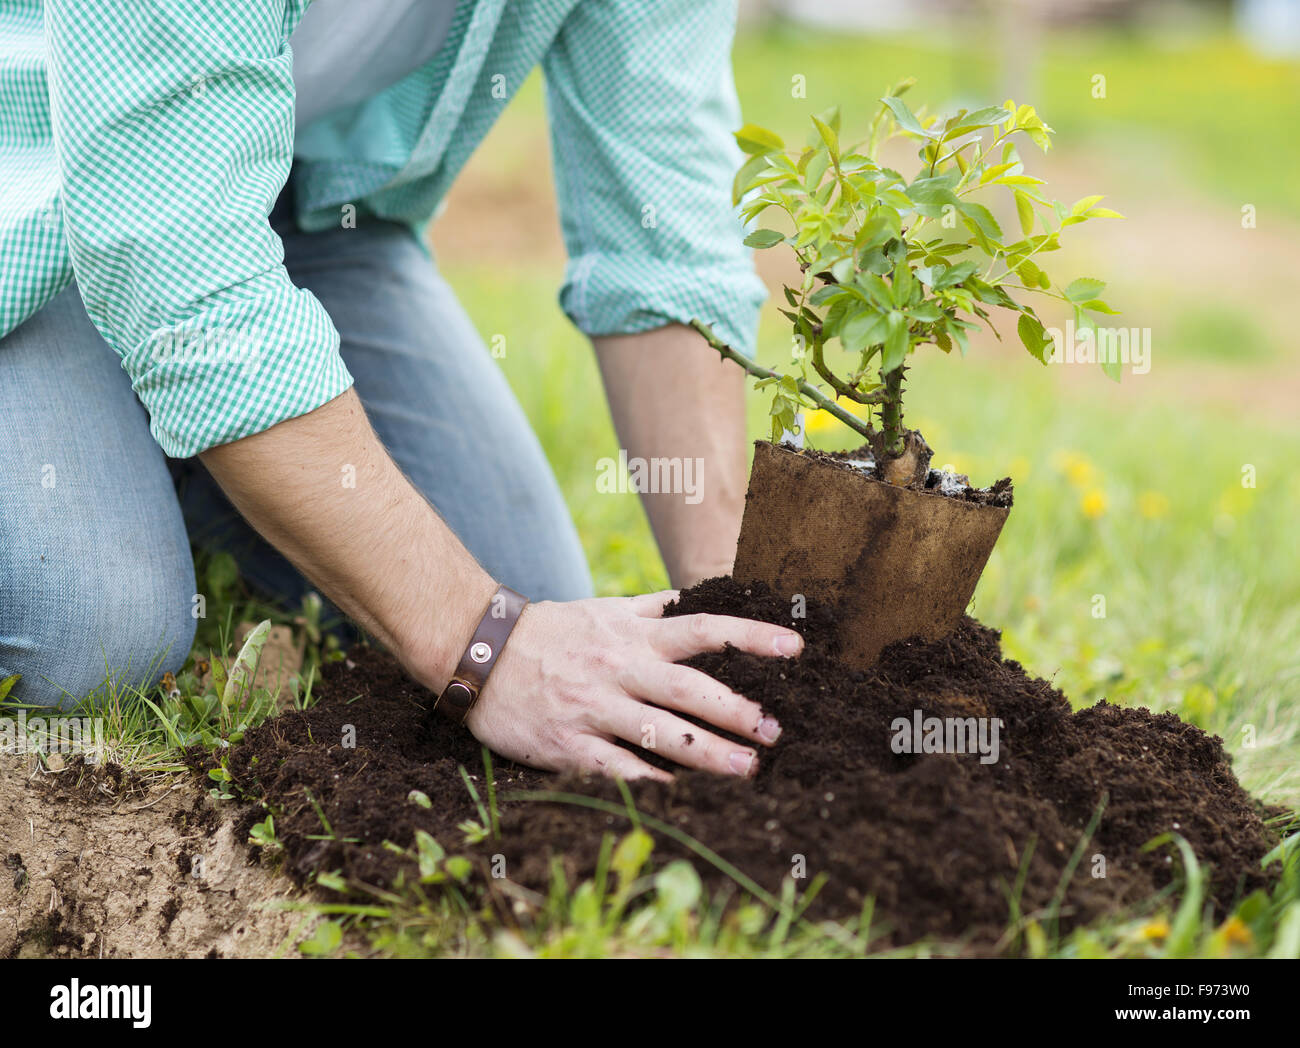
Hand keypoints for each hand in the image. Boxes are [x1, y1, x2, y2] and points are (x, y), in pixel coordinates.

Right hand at [465, 591, 800, 780]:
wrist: (478, 653)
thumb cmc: (552, 632)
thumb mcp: (605, 609)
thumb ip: (654, 608)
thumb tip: (702, 595)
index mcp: (633, 634)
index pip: (705, 629)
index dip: (750, 637)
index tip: (793, 649)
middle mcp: (619, 668)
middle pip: (689, 688)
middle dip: (737, 711)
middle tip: (776, 732)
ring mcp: (594, 707)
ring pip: (659, 733)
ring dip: (708, 754)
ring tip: (748, 770)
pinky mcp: (569, 744)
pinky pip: (617, 767)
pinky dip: (651, 781)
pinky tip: (683, 794)